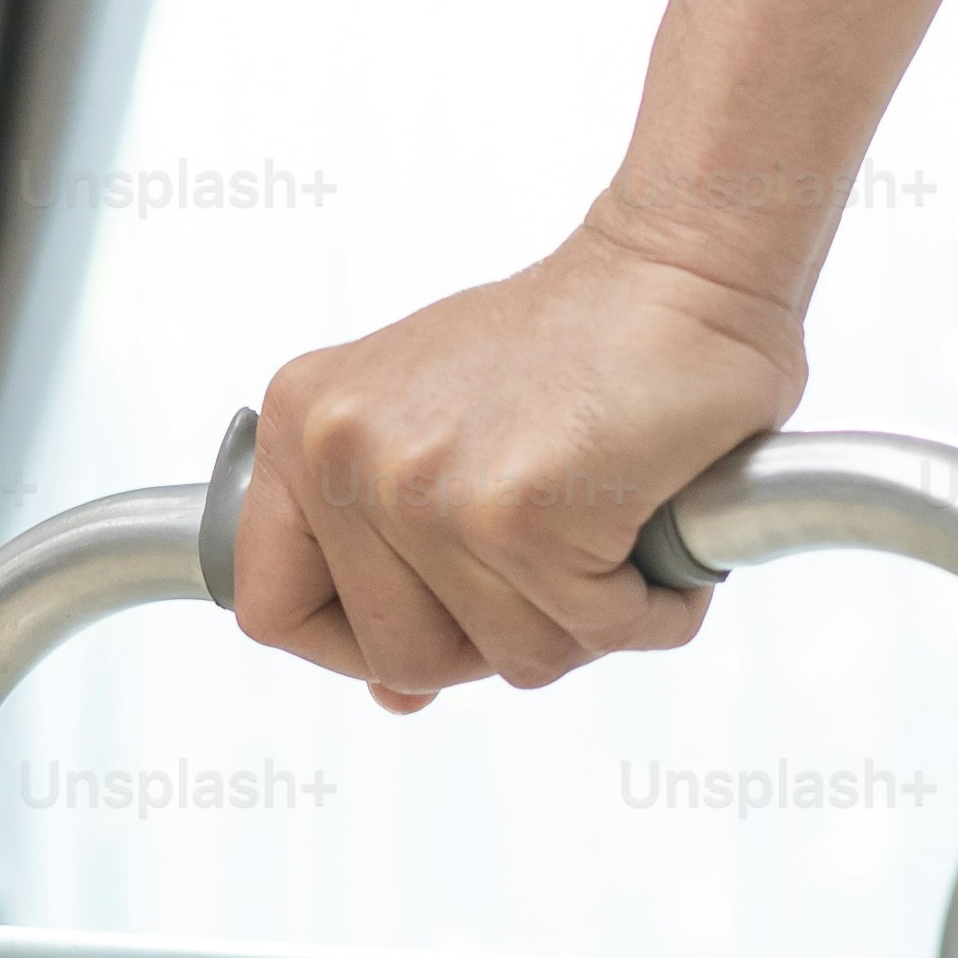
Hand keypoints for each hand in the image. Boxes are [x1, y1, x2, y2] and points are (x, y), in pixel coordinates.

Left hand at [229, 230, 804, 707]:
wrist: (684, 262)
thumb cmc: (580, 345)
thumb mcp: (443, 433)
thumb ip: (394, 556)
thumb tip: (395, 695)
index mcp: (304, 424)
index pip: (273, 607)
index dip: (357, 646)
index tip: (430, 622)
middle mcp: (341, 450)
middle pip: (398, 655)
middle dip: (495, 636)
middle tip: (556, 555)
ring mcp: (421, 483)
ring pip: (506, 657)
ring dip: (586, 617)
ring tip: (611, 522)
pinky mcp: (515, 512)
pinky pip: (592, 631)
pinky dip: (650, 606)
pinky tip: (655, 529)